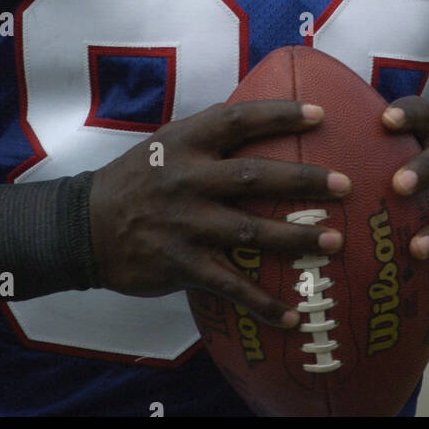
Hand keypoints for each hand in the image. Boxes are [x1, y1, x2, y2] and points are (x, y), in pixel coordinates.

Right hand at [88, 101, 349, 326]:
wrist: (83, 226)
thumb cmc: (136, 179)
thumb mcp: (165, 142)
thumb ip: (208, 131)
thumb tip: (256, 114)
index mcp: (186, 143)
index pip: (239, 120)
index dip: (280, 114)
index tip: (321, 114)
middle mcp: (188, 179)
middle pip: (254, 176)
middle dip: (302, 179)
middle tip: (345, 184)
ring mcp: (186, 224)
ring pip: (249, 230)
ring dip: (294, 238)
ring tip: (333, 242)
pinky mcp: (181, 264)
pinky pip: (229, 285)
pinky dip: (260, 303)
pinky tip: (291, 314)